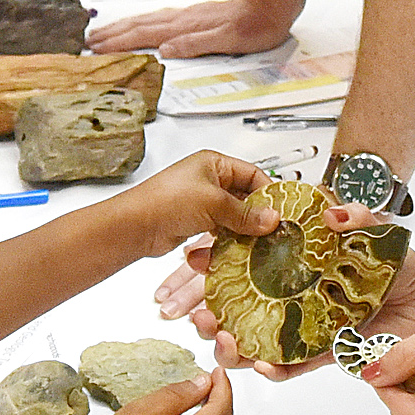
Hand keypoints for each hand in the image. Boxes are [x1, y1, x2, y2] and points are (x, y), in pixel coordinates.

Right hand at [87, 0, 298, 58]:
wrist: (272, 5)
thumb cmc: (255, 26)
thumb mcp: (228, 41)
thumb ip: (196, 45)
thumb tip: (167, 50)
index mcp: (186, 27)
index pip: (144, 35)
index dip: (119, 42)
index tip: (98, 48)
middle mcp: (183, 19)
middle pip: (139, 25)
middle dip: (112, 33)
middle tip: (89, 40)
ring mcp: (187, 16)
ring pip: (146, 20)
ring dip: (123, 26)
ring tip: (104, 32)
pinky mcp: (194, 16)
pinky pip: (158, 19)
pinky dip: (141, 23)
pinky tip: (140, 25)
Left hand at [108, 151, 278, 260]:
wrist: (134, 227)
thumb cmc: (164, 202)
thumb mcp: (213, 203)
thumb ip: (245, 213)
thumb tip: (271, 218)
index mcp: (214, 164)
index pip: (252, 174)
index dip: (268, 192)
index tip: (281, 211)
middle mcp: (208, 181)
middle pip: (244, 199)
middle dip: (254, 217)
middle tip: (268, 232)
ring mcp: (202, 203)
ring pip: (233, 218)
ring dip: (238, 232)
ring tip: (247, 244)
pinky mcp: (195, 223)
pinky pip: (219, 232)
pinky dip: (223, 241)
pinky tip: (225, 249)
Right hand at [180, 202, 414, 380]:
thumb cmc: (396, 262)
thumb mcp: (374, 230)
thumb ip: (357, 217)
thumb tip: (332, 215)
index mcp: (293, 265)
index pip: (243, 264)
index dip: (215, 264)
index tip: (196, 258)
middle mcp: (292, 298)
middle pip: (239, 310)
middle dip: (212, 315)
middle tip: (201, 315)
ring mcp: (306, 327)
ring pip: (257, 343)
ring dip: (235, 347)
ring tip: (227, 342)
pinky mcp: (326, 352)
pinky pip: (295, 366)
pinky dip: (277, 369)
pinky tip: (264, 365)